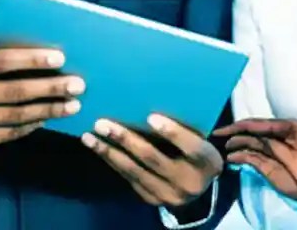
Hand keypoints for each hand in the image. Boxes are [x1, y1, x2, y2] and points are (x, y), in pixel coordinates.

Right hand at [0, 43, 83, 155]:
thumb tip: (28, 34)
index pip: (1, 61)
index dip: (31, 59)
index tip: (60, 58)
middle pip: (15, 91)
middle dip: (50, 88)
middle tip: (78, 84)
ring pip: (17, 116)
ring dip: (49, 110)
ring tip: (74, 104)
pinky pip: (11, 134)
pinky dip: (33, 125)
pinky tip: (50, 118)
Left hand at [84, 115, 222, 207]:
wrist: (199, 184)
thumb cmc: (199, 150)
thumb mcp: (202, 137)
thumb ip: (186, 125)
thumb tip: (155, 96)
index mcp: (207, 161)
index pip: (190, 147)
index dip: (171, 132)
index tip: (151, 116)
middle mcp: (188, 182)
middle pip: (154, 159)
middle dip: (126, 140)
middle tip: (102, 124)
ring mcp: (168, 194)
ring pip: (135, 171)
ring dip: (109, 152)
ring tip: (90, 137)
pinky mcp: (152, 199)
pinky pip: (128, 178)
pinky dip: (112, 162)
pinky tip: (99, 149)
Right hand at [214, 118, 296, 206]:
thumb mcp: (290, 156)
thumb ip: (272, 145)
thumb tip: (255, 137)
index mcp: (289, 127)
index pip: (261, 124)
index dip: (242, 125)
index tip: (227, 128)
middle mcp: (281, 134)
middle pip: (255, 131)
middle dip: (237, 132)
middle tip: (218, 133)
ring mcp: (276, 148)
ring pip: (253, 142)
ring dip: (239, 144)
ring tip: (224, 147)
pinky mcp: (272, 161)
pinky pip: (255, 155)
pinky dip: (243, 156)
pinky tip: (232, 158)